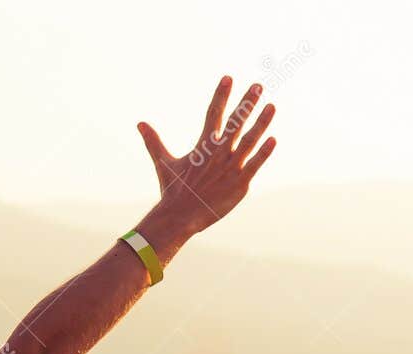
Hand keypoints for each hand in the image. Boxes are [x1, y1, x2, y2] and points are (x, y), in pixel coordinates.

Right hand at [137, 77, 276, 234]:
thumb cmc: (172, 191)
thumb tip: (139, 123)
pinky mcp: (239, 183)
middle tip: (258, 86)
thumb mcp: (163, 163)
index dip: (221, 95)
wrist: (179, 217)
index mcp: (203, 146)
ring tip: (271, 106)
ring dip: (261, 122)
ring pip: (250, 140)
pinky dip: (264, 152)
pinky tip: (273, 139)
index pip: (213, 113)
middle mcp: (218, 153)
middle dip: (247, 102)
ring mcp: (230, 167)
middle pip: (235, 122)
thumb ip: (154, 141)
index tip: (228, 77)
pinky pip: (254, 164)